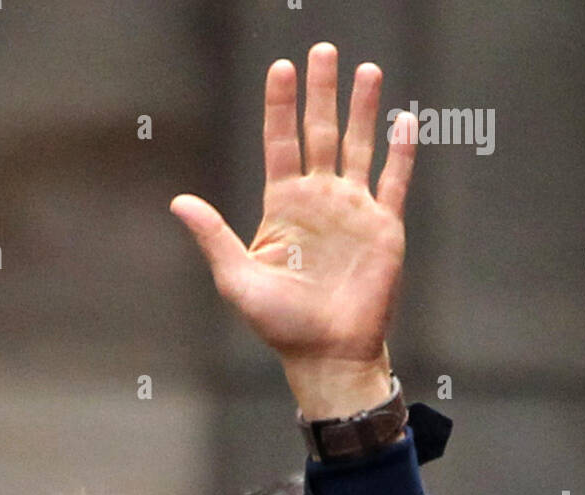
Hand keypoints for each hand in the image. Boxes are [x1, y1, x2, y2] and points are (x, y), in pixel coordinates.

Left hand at [170, 44, 418, 417]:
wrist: (327, 354)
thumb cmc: (281, 325)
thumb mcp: (238, 280)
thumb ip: (214, 237)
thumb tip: (180, 201)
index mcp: (283, 207)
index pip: (280, 144)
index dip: (280, 107)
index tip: (281, 68)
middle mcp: (319, 201)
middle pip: (321, 133)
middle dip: (321, 92)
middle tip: (323, 50)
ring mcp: (353, 211)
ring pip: (360, 147)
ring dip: (363, 109)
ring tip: (366, 70)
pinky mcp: (384, 227)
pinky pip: (394, 181)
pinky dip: (400, 152)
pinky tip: (404, 121)